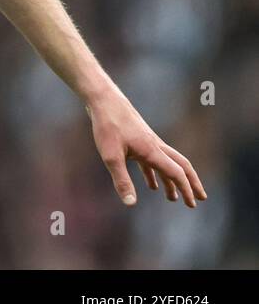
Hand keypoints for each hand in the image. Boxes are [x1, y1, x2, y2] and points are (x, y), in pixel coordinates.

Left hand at [86, 88, 206, 207]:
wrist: (103, 99)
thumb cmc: (107, 126)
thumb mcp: (111, 156)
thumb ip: (122, 180)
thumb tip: (131, 204)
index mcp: (152, 151)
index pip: (176, 173)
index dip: (186, 189)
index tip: (192, 203)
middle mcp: (155, 146)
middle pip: (181, 166)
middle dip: (191, 184)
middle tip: (200, 199)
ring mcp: (147, 141)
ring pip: (166, 163)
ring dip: (171, 181)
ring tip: (172, 199)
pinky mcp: (138, 139)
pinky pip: (151, 160)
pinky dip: (154, 174)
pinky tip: (152, 185)